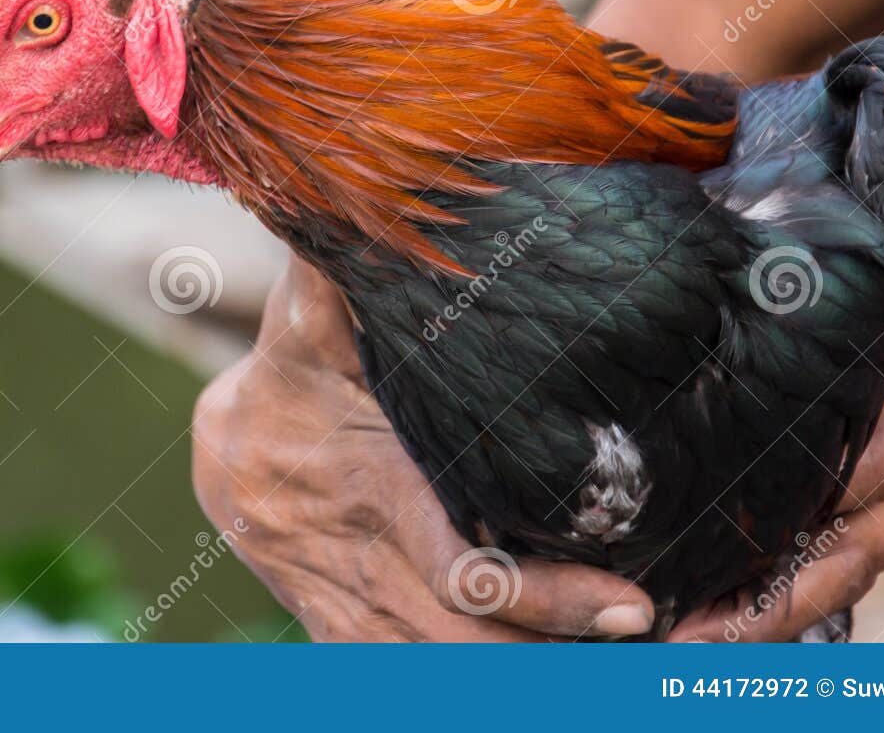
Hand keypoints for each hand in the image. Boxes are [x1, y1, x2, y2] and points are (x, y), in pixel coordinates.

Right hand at [191, 256, 656, 640]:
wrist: (226, 453)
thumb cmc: (292, 372)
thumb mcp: (313, 322)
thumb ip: (342, 278)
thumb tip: (379, 206)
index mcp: (369, 493)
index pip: (463, 572)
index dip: (547, 599)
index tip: (631, 605)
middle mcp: (363, 571)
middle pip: (476, 646)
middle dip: (564, 652)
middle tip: (658, 642)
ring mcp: (356, 619)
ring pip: (455, 672)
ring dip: (537, 671)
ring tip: (636, 665)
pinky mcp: (356, 641)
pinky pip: (428, 677)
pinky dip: (498, 676)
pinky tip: (566, 665)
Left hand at [672, 221, 883, 640]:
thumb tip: (817, 170)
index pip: (854, 458)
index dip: (787, 499)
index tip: (707, 526)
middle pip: (836, 552)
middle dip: (752, 601)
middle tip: (665, 630)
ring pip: (846, 573)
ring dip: (767, 609)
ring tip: (681, 638)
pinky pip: (870, 563)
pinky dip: (810, 583)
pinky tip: (741, 595)